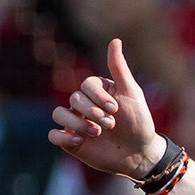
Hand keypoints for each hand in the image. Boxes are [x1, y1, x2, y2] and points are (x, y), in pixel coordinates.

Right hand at [50, 37, 165, 179]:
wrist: (141, 153)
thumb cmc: (139, 122)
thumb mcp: (131, 93)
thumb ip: (119, 68)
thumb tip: (115, 40)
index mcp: (97, 92)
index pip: (86, 85)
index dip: (98, 96)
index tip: (115, 108)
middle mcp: (84, 106)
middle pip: (74, 99)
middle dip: (92, 111)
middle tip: (110, 124)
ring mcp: (76, 124)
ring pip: (59, 114)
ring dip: (77, 123)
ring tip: (97, 133)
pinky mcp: (72, 143)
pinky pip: (54, 135)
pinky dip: (63, 137)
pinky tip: (80, 142)